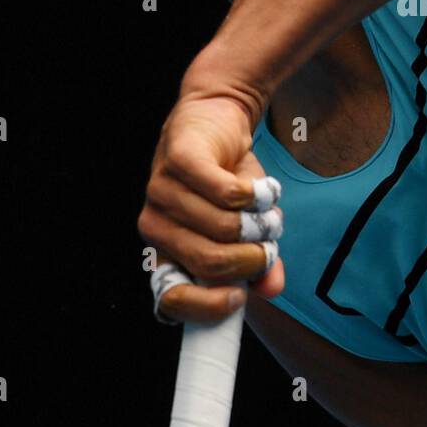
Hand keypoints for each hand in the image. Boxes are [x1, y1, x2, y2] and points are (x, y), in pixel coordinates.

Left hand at [137, 58, 283, 322]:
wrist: (218, 120)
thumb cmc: (230, 182)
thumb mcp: (250, 228)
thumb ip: (259, 264)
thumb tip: (272, 289)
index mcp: (166, 253)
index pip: (170, 299)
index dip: (206, 306)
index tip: (239, 298)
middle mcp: (154, 228)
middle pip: (209, 262)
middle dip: (251, 257)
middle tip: (268, 242)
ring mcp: (161, 192)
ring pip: (222, 227)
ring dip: (258, 220)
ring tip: (265, 208)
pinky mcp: (179, 159)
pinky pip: (225, 193)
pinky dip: (253, 194)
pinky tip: (258, 188)